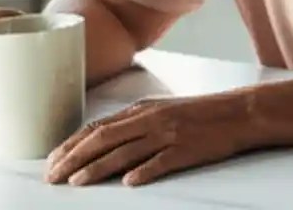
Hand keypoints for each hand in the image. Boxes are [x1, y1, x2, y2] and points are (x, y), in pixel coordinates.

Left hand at [46, 93, 251, 186]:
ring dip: (97, 168)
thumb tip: (104, 142)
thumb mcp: (164, 112)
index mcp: (143, 110)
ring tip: (77, 183)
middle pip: (103, 139)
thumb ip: (135, 125)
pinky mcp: (187, 149)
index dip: (71, 145)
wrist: (241, 112)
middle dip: (73, 158)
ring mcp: (169, 134)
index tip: (52, 162)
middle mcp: (151, 120)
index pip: (97, 128)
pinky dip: (144, 171)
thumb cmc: (202, 115)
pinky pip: (162, 161)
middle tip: (52, 177)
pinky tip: (128, 182)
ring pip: (125, 151)